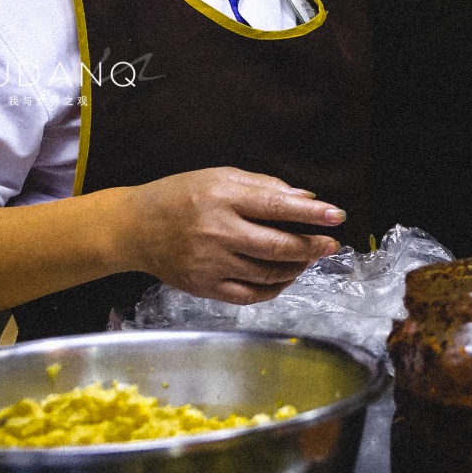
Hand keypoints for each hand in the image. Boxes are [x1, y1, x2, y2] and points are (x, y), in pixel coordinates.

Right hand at [117, 168, 344, 304]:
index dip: (312, 214)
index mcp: (223, 198)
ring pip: (268, 273)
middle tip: (330, 244)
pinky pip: (250, 295)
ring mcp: (210, 263)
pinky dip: (274, 289)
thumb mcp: (220, 177)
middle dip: (312, 246)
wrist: (133, 228)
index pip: (277, 207)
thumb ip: (264, 187)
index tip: (337, 216)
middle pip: (278, 246)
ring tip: (307, 258)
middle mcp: (217, 232)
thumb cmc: (180, 196)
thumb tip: (306, 199)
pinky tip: (284, 277)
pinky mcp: (204, 286)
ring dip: (297, 267)